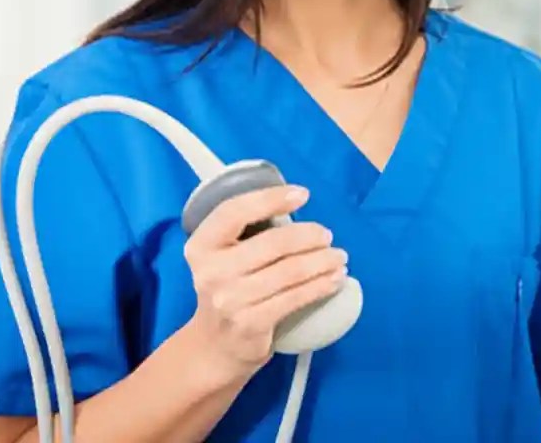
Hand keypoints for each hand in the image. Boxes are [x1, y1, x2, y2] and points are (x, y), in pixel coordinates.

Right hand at [181, 185, 348, 377]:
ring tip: (339, 257)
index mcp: (201, 246)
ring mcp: (230, 300)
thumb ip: (247, 233)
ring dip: (323, 261)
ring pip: (290, 271)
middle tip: (327, 235)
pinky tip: (335, 280)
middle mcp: (211, 272)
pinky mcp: (251, 323)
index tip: (302, 194)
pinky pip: (295, 298)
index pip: (234, 212)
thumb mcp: (223, 258)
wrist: (216, 345)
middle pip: (273, 243)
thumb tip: (298, 208)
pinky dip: (321, 285)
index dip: (270, 199)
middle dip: (309, 235)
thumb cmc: (230, 289)